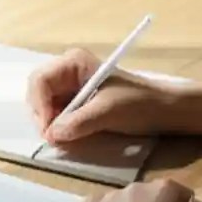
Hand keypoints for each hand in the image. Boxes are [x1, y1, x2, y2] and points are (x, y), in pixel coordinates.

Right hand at [27, 48, 179, 144]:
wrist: (164, 111)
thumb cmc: (139, 104)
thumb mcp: (107, 112)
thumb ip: (77, 122)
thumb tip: (51, 135)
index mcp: (74, 62)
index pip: (40, 81)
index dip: (40, 106)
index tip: (49, 130)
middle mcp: (67, 71)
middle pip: (37, 92)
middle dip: (41, 115)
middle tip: (53, 138)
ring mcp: (70, 86)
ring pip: (43, 105)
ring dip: (48, 123)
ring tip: (62, 138)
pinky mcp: (75, 101)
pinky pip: (54, 114)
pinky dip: (57, 126)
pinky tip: (68, 135)